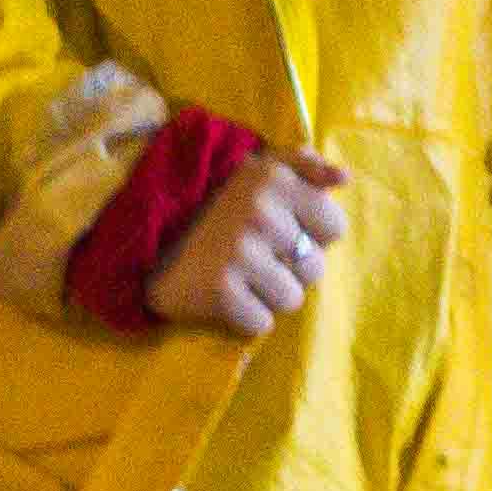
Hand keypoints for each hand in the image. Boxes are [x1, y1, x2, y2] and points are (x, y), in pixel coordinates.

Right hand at [148, 145, 348, 333]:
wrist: (148, 239)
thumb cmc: (218, 206)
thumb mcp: (259, 170)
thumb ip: (304, 167)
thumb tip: (343, 179)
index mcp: (277, 180)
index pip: (334, 228)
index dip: (311, 234)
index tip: (280, 230)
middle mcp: (262, 212)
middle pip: (314, 269)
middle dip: (289, 268)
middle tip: (253, 255)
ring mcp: (240, 252)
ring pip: (291, 300)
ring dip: (268, 296)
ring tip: (240, 276)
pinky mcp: (220, 289)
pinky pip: (261, 323)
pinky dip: (244, 317)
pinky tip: (224, 295)